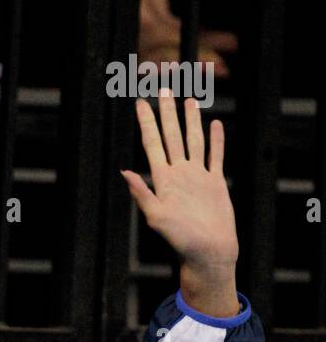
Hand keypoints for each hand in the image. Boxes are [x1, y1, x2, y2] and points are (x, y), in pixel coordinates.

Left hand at [121, 90, 237, 271]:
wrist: (208, 253)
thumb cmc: (181, 241)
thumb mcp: (157, 218)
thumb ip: (142, 195)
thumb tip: (125, 173)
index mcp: (164, 180)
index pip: (153, 143)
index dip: (146, 122)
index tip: (140, 102)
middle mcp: (179, 175)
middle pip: (172, 135)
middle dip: (167, 113)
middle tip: (164, 88)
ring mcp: (198, 177)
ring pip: (194, 141)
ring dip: (191, 121)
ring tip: (188, 100)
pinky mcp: (215, 184)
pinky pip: (216, 156)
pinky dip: (216, 140)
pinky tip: (215, 126)